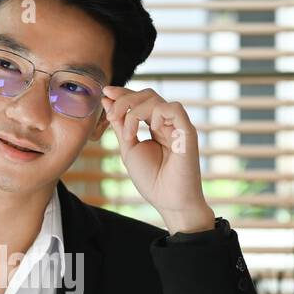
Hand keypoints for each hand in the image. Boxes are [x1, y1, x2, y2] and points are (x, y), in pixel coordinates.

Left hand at [102, 85, 213, 233]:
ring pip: (155, 99)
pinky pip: (173, 108)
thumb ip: (120, 126)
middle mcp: (168, 123)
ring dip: (134, 111)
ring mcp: (178, 126)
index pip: (140, 101)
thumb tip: (108, 102)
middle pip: (147, 95)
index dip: (123, 94)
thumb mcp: (129, 149)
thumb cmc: (152, 180)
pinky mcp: (188, 131)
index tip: (105, 92)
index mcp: (155, 126)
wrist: (169, 201)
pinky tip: (147, 131)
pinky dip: (155, 114)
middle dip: (124, 99)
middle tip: (110, 115)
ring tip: (128, 135)